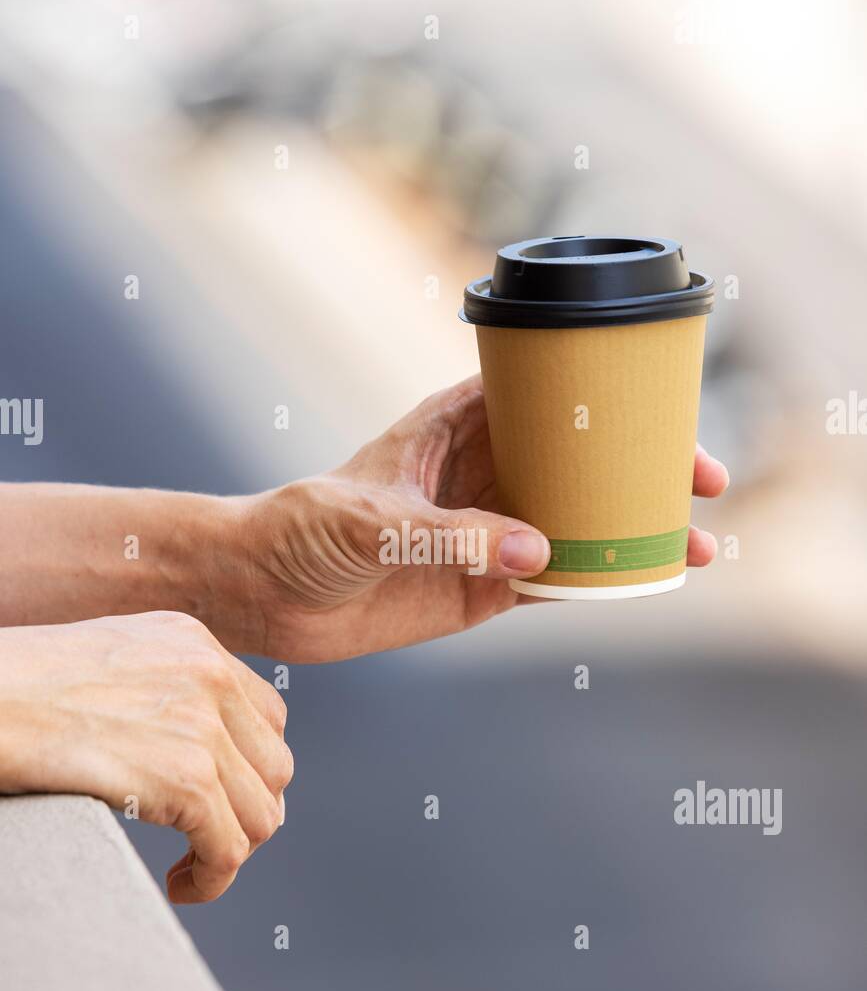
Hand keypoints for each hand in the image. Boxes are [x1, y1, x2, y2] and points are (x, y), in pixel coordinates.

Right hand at [0, 611, 292, 902]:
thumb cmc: (9, 688)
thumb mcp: (102, 661)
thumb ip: (155, 685)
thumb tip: (177, 744)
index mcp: (190, 640)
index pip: (265, 714)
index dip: (248, 768)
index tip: (218, 801)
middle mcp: (208, 673)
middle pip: (274, 766)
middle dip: (245, 811)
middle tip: (205, 839)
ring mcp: (202, 725)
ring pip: (261, 813)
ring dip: (229, 850)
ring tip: (190, 866)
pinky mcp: (185, 778)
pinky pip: (229, 849)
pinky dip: (210, 880)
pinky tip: (179, 885)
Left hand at [239, 375, 728, 661]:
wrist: (262, 593)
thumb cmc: (302, 528)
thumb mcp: (373, 522)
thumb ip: (453, 536)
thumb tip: (541, 552)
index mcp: (459, 426)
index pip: (548, 396)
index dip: (610, 400)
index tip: (666, 415)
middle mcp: (483, 473)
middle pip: (581, 459)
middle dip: (642, 469)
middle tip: (704, 487)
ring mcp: (487, 531)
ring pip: (578, 522)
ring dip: (632, 531)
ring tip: (695, 549)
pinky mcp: (480, 587)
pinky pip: (553, 581)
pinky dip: (595, 583)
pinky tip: (640, 586)